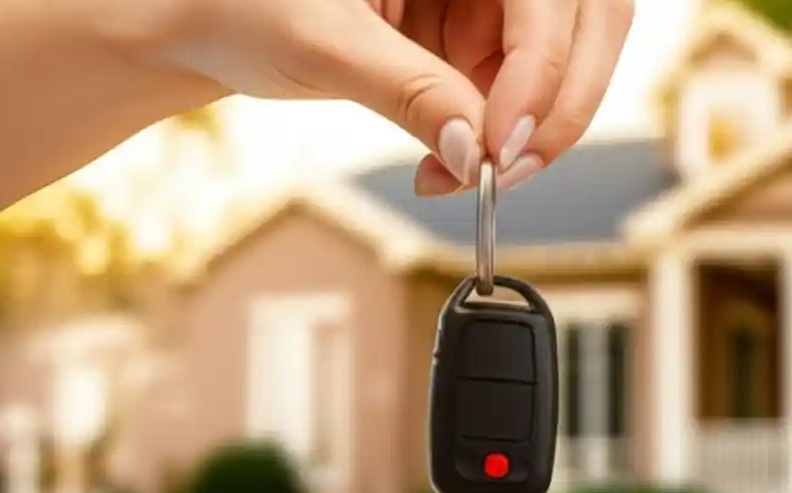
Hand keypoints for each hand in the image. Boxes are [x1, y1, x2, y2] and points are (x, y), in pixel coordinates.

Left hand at [124, 0, 633, 193]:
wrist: (205, 28)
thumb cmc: (242, 2)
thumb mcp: (325, 42)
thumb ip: (410, 93)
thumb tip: (477, 152)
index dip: (543, 67)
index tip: (504, 141)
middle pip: (586, 22)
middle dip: (558, 104)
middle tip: (510, 169)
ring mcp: (486, 2)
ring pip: (560, 70)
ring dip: (527, 135)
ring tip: (463, 175)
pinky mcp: (474, 44)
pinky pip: (518, 100)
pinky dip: (496, 143)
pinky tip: (454, 164)